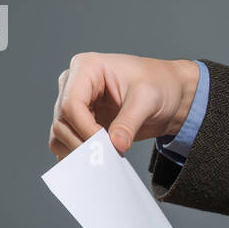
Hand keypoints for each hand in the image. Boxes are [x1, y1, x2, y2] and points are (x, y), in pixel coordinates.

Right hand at [49, 53, 200, 157]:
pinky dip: (80, 155)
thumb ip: (130, 122)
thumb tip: (115, 145)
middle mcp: (73, 84)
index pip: (71, 103)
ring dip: (79, 152)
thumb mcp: (148, 99)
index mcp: (87, 67)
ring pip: (60, 135)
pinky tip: (99, 160)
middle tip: (108, 158)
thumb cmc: (158, 83)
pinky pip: (67, 142)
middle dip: (84, 144)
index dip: (85, 129)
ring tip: (107, 159)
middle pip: (62, 122)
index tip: (106, 145)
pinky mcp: (79, 122)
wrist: (169, 93)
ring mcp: (74, 104)